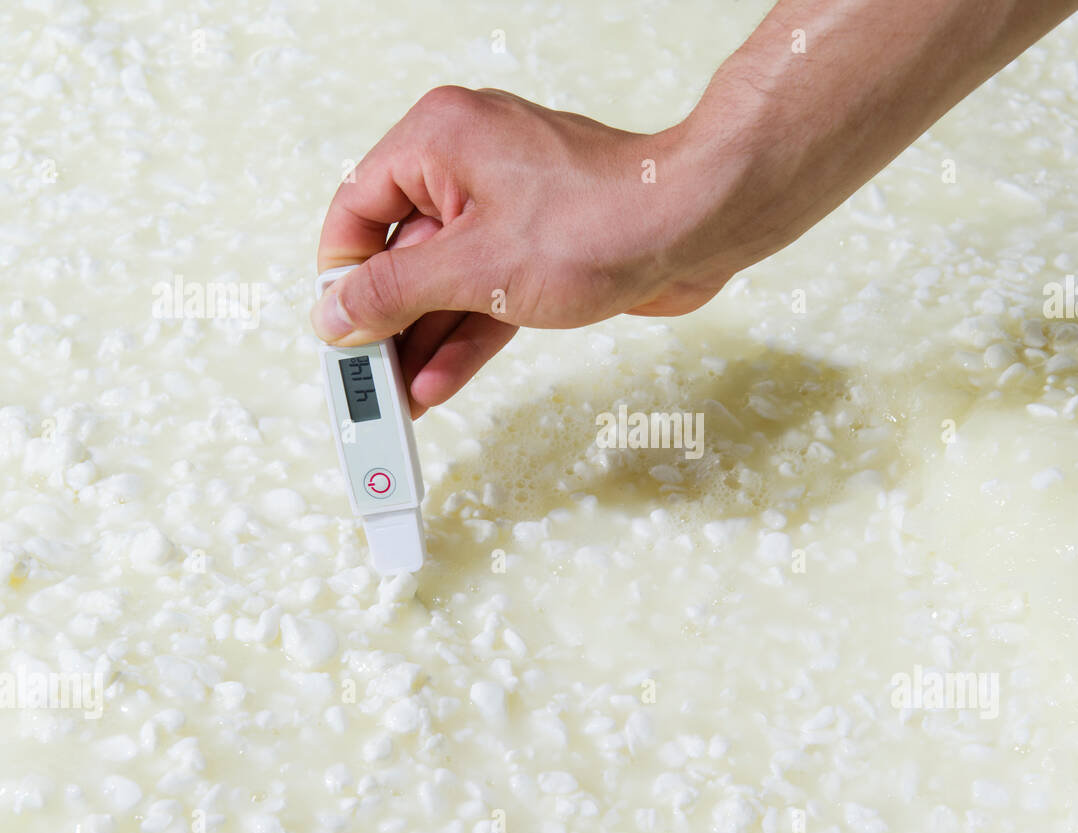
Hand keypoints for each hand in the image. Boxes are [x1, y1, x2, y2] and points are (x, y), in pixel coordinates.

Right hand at [312, 86, 731, 416]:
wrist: (699, 226)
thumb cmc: (599, 221)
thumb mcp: (475, 267)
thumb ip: (395, 293)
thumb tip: (334, 313)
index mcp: (438, 140)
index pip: (357, 208)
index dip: (341, 275)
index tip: (335, 331)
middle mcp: (467, 165)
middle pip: (401, 253)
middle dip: (386, 323)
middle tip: (366, 384)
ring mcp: (507, 208)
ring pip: (446, 282)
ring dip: (424, 342)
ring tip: (397, 403)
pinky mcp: (539, 246)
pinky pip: (486, 293)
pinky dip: (466, 334)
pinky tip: (438, 383)